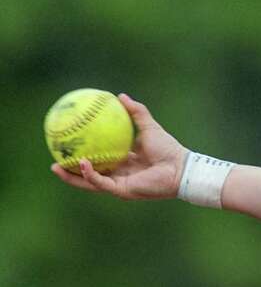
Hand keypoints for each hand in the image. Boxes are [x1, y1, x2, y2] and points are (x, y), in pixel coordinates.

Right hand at [50, 94, 187, 199]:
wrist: (180, 167)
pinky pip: (101, 183)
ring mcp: (119, 184)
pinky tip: (81, 163)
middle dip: (70, 169)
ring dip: (72, 176)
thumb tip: (120, 95)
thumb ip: (136, 112)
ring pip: (90, 182)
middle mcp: (119, 175)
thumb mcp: (149, 126)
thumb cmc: (168, 149)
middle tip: (53, 159)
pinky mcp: (123, 191)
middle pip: (89, 174)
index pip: (99, 159)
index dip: (82, 152)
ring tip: (55, 167)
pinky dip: (90, 174)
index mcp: (124, 162)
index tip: (67, 143)